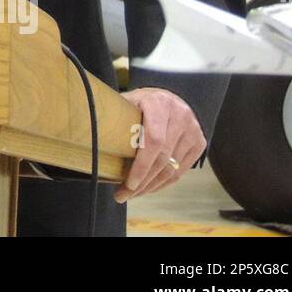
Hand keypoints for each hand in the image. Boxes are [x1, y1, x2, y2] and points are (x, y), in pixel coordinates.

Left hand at [116, 87, 205, 202]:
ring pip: (172, 169)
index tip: (128, 184)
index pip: (154, 141)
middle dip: (142, 182)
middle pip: (163, 159)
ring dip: (151, 186)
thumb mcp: (128, 102)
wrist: (170, 97)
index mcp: (159, 104)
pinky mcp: (200, 144)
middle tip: (122, 194)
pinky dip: (163, 183)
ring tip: (132, 194)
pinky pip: (181, 172)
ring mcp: (193, 131)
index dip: (141, 165)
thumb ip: (115, 116)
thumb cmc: (142, 103)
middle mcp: (180, 116)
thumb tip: (91, 134)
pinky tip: (148, 188)